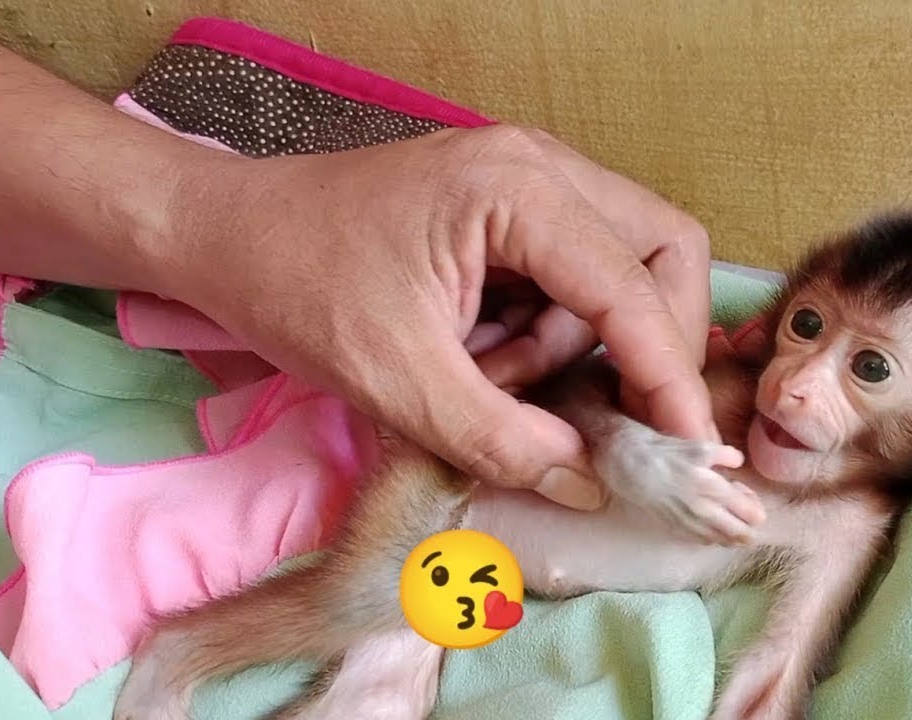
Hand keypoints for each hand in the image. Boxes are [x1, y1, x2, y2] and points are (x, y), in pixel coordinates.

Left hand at [161, 125, 716, 508]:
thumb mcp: (395, 380)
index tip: (690, 452)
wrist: (221, 234)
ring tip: (501, 381)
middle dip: (654, 344)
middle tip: (616, 415)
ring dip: (587, 343)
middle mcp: (541, 167)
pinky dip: (558, 330)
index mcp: (517, 189)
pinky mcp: (514, 208)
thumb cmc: (294, 285)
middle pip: (663, 254)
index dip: (670, 377)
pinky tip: (491, 359)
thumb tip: (589, 484)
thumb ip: (501, 438)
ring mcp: (530, 180)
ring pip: (629, 264)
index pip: (635, 287)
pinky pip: (580, 273)